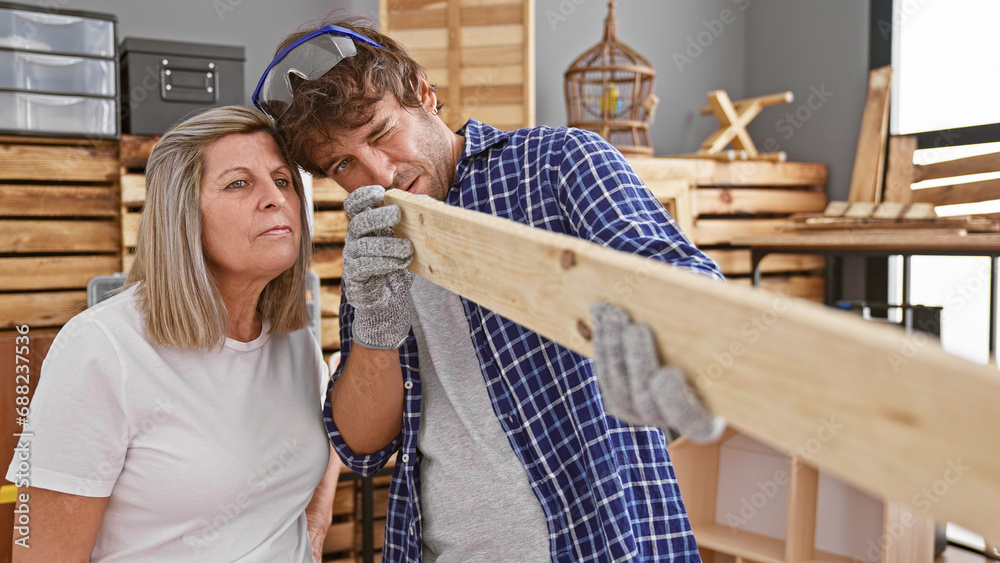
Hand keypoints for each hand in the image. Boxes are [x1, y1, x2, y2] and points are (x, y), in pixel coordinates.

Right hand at [342, 185, 414, 349]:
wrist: (389, 298)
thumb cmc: (397, 265)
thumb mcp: (406, 241)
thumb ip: (413, 222)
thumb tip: (427, 201)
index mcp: (364, 226)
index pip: (354, 204)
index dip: (363, 195)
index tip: (381, 192)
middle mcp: (353, 239)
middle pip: (359, 221)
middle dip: (379, 216)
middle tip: (398, 214)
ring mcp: (351, 257)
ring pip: (364, 244)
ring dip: (389, 244)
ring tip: (408, 249)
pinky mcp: (354, 276)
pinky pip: (365, 265)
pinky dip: (385, 262)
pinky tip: (401, 263)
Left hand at [590, 301, 725, 442]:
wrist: (689, 359)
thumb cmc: (713, 353)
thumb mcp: (724, 351)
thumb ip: (721, 339)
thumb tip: (731, 300)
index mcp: (705, 420)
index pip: (693, 422)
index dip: (675, 401)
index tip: (669, 373)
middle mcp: (669, 423)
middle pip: (645, 399)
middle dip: (637, 359)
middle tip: (637, 327)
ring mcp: (639, 415)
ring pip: (617, 387)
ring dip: (612, 346)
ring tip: (614, 313)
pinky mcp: (616, 401)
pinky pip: (604, 376)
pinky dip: (602, 343)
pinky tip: (601, 315)